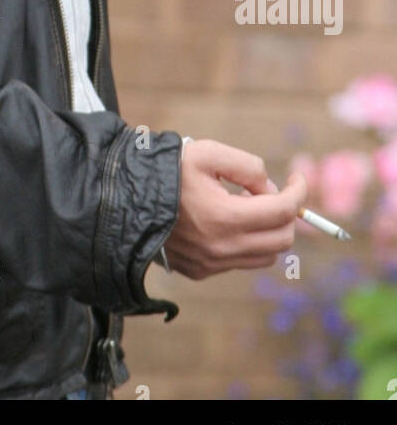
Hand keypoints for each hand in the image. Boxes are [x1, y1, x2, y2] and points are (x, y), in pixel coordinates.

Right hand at [163, 139, 307, 280]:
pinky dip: (246, 241)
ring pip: (266, 255)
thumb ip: (248, 166)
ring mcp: (212, 264)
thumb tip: (270, 189)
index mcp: (225, 217)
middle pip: (282, 239)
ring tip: (244, 204)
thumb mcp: (208, 153)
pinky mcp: (202, 271)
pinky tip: (225, 220)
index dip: (298, 192)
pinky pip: (241, 261)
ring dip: (268, 229)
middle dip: (286, 212)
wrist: (127, 199)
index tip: (297, 178)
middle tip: (266, 191)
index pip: (283, 211)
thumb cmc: (168, 170)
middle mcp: (222, 248)